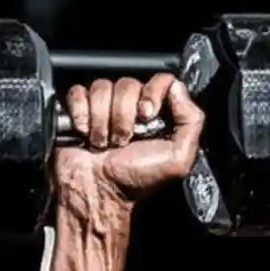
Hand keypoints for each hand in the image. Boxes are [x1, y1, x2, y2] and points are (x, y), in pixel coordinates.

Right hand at [52, 73, 203, 202]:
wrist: (98, 190)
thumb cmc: (137, 179)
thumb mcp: (178, 158)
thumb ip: (191, 122)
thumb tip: (177, 88)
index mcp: (159, 114)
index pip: (161, 80)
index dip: (152, 93)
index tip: (147, 115)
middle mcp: (133, 107)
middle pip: (128, 83)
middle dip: (124, 116)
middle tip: (123, 140)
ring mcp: (105, 107)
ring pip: (102, 87)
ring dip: (102, 119)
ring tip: (104, 142)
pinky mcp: (79, 109)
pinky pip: (78, 92)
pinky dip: (81, 113)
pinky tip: (85, 133)